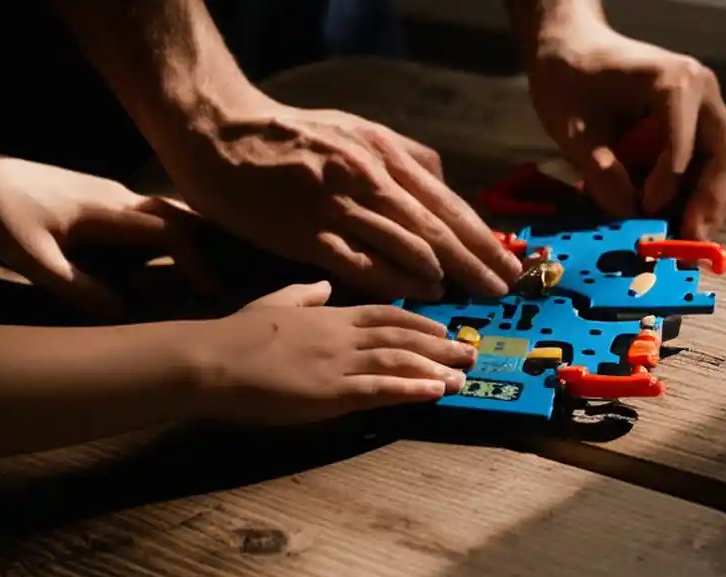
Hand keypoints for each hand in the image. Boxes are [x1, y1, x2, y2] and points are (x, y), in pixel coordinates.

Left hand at [0, 156, 213, 319]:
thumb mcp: (31, 259)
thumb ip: (77, 287)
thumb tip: (123, 314)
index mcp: (108, 210)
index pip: (170, 233)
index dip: (195, 262)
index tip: (211, 290)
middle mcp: (117, 197)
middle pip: (179, 215)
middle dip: (209, 242)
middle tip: (228, 274)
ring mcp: (109, 193)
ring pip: (164, 212)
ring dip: (190, 236)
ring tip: (209, 265)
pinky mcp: (98, 197)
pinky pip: (147, 214)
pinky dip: (168, 232)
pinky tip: (167, 252)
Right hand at [164, 103, 521, 300]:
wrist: (219, 132)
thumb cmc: (288, 134)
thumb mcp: (353, 130)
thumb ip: (400, 156)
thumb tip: (442, 182)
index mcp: (383, 153)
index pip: (446, 203)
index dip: (480, 237)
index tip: (507, 263)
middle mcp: (369, 177)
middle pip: (436, 228)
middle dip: (474, 262)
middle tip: (501, 289)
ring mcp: (339, 206)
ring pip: (406, 246)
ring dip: (443, 275)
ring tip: (467, 298)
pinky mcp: (308, 233)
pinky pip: (362, 263)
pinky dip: (396, 281)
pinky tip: (420, 294)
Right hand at [194, 281, 472, 424]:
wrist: (213, 359)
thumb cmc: (237, 335)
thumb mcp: (275, 302)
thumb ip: (305, 294)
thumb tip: (326, 284)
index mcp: (330, 315)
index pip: (386, 314)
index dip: (420, 322)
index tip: (444, 328)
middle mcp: (342, 335)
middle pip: (403, 337)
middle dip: (440, 345)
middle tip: (470, 353)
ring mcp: (339, 364)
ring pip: (399, 361)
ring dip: (435, 369)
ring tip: (463, 376)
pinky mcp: (332, 393)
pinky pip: (381, 389)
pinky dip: (412, 389)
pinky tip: (435, 392)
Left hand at [527, 22, 725, 238]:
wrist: (575, 52)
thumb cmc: (571, 82)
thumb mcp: (572, 130)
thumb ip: (600, 172)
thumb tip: (630, 214)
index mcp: (673, 82)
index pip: (686, 142)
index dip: (669, 182)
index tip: (646, 210)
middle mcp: (703, 92)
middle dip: (710, 203)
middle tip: (688, 240)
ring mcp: (707, 110)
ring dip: (709, 206)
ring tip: (683, 239)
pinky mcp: (701, 128)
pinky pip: (713, 168)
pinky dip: (699, 198)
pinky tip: (677, 222)